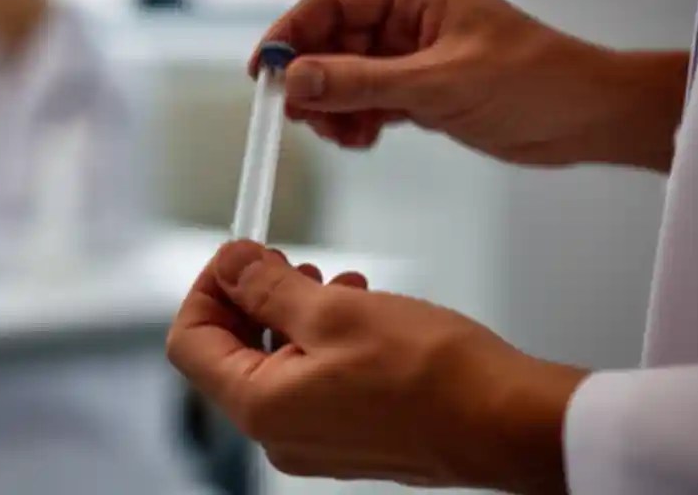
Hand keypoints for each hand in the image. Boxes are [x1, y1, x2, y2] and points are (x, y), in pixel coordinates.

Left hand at [166, 241, 587, 492]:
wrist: (507, 422)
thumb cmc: (431, 374)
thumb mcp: (334, 309)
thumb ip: (267, 287)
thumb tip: (229, 265)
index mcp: (260, 408)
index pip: (190, 342)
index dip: (207, 289)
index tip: (237, 256)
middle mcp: (279, 436)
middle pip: (230, 351)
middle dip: (252, 297)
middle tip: (285, 261)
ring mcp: (314, 442)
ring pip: (274, 362)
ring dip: (292, 313)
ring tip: (334, 281)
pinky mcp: (348, 437)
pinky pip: (310, 382)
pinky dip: (321, 340)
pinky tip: (360, 309)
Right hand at [253, 0, 687, 169]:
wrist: (590, 119)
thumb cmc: (534, 82)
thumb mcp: (438, 84)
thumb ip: (362, 83)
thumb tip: (296, 81)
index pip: (331, 0)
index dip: (291, 32)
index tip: (264, 71)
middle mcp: (409, 16)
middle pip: (332, 39)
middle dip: (311, 78)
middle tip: (298, 115)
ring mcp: (413, 53)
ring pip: (345, 73)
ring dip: (332, 105)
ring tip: (339, 135)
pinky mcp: (421, 88)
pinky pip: (368, 99)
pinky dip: (356, 120)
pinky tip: (361, 140)